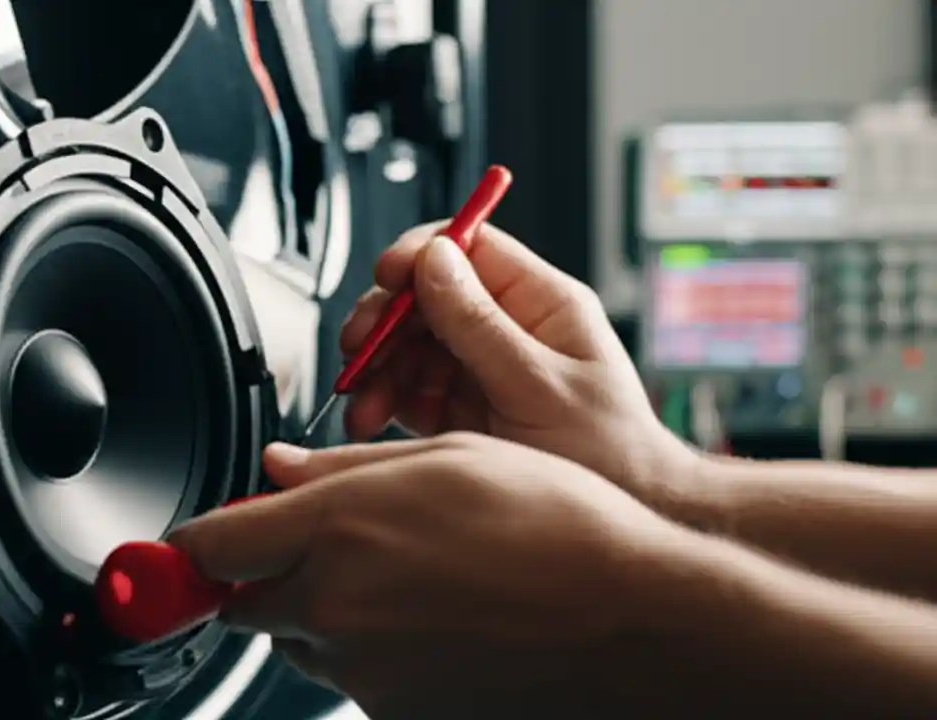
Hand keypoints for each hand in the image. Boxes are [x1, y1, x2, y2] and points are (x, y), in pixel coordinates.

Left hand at [168, 433, 679, 717]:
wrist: (629, 620)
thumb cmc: (554, 527)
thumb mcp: (445, 459)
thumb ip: (339, 471)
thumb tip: (277, 472)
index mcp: (338, 529)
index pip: (210, 546)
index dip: (194, 544)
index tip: (189, 546)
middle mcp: (336, 606)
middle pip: (245, 602)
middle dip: (263, 574)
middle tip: (320, 546)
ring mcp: (364, 670)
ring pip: (300, 639)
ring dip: (320, 610)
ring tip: (401, 576)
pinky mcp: (394, 712)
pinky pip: (351, 677)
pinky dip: (369, 649)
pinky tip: (431, 617)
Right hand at [340, 221, 696, 505]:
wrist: (617, 521)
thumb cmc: (608, 455)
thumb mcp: (538, 386)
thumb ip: (481, 325)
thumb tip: (434, 258)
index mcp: (542, 304)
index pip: (471, 246)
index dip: (420, 254)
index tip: (386, 277)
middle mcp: (508, 328)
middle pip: (426, 295)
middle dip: (384, 320)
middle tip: (358, 350)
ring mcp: (481, 367)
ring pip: (408, 343)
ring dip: (376, 369)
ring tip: (365, 407)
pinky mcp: (461, 406)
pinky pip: (408, 388)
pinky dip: (383, 401)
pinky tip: (373, 421)